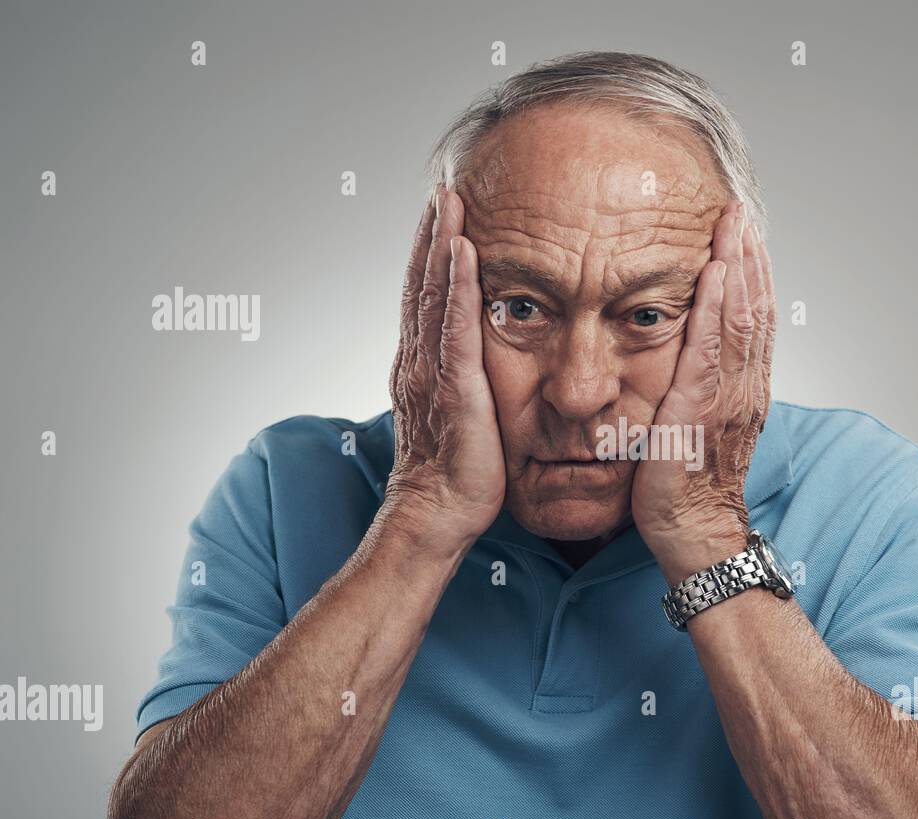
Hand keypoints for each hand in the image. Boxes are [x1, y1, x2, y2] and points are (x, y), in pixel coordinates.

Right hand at [379, 187, 504, 551]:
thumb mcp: (461, 415)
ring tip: (449, 199)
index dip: (430, 253)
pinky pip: (455, 326)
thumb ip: (463, 381)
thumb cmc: (456, 474)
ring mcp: (431, 371)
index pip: (425, 297)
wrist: (437, 514)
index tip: (442, 213)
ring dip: (441, 243)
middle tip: (443, 186)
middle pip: (422, 283)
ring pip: (434, 294)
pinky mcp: (453, 387)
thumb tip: (480, 362)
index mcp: (421, 365)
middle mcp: (418, 359)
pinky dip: (457, 285)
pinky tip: (463, 250)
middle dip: (431, 232)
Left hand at [631, 201, 775, 580]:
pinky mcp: (701, 406)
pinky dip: (717, 305)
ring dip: (738, 266)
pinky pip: (713, 346)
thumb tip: (687, 359)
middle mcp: (745, 387)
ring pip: (742, 319)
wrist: (693, 532)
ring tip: (732, 222)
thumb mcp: (698, 427)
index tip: (743, 233)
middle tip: (739, 209)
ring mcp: (728, 395)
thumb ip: (700, 390)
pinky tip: (716, 271)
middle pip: (755, 308)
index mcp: (744, 390)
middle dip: (748, 255)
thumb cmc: (688, 486)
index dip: (751, 273)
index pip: (753, 320)